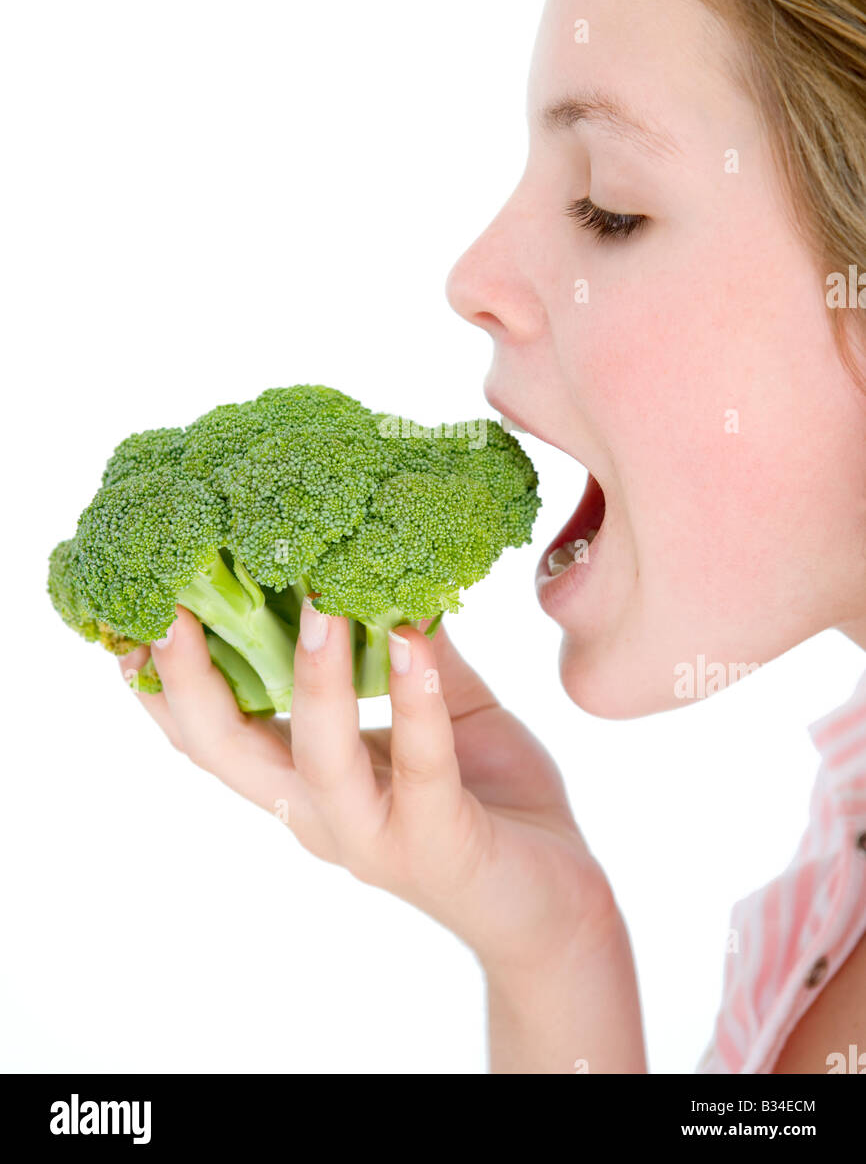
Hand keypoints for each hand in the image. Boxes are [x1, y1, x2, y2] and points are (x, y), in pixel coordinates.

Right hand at [119, 603, 614, 973]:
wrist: (558, 908)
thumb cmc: (490, 801)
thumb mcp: (441, 708)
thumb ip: (408, 648)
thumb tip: (388, 560)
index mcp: (303, 780)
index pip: (210, 731)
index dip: (161, 680)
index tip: (129, 610)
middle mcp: (318, 813)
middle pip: (226, 750)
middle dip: (189, 679)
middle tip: (169, 601)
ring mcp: (372, 836)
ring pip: (317, 760)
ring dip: (314, 678)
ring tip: (319, 601)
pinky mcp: (436, 845)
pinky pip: (421, 770)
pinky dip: (415, 702)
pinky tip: (413, 641)